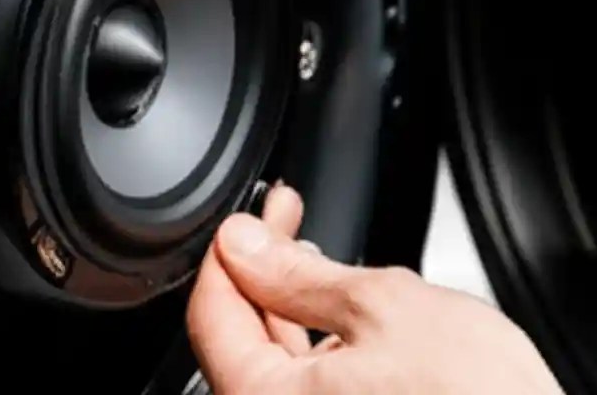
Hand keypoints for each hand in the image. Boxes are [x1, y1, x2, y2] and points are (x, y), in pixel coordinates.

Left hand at [186, 186, 563, 393]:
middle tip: (282, 217)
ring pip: (276, 358)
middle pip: (240, 337)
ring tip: (308, 250)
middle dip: (261, 267)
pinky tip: (338, 304)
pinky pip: (309, 381)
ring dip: (288, 297)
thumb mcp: (384, 307)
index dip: (228, 252)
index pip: (212, 316)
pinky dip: (316, 336)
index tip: (248, 217)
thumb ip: (298, 274)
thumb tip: (243, 244)